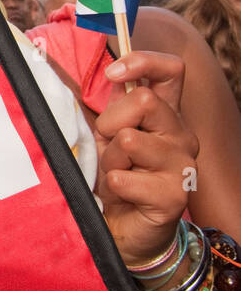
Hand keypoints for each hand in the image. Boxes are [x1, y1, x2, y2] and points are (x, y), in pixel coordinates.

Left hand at [95, 51, 198, 267]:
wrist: (124, 229)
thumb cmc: (115, 177)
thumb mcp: (107, 135)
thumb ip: (113, 105)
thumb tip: (111, 70)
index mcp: (166, 115)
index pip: (170, 70)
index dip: (142, 61)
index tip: (114, 72)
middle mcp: (181, 135)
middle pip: (145, 100)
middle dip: (111, 121)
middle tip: (108, 146)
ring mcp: (183, 164)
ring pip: (129, 140)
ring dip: (109, 159)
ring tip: (115, 175)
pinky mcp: (175, 195)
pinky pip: (123, 177)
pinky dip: (111, 186)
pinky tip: (120, 196)